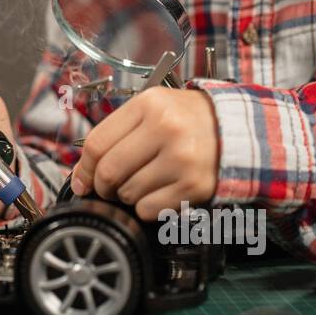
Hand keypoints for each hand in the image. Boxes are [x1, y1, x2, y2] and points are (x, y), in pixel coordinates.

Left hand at [71, 87, 219, 219]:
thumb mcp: (151, 109)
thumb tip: (82, 176)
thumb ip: (115, 134)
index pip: (97, 143)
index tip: (82, 181)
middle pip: (109, 171)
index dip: (84, 168)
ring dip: (128, 195)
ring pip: (128, 193)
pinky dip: (147, 207)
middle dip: (103, 186)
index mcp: (148, 105)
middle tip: (109, 188)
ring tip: (144, 182)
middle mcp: (165, 129)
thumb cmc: (185, 120)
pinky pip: (149, 209)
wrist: (234, 128)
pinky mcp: (195, 186)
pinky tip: (159, 192)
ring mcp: (182, 159)